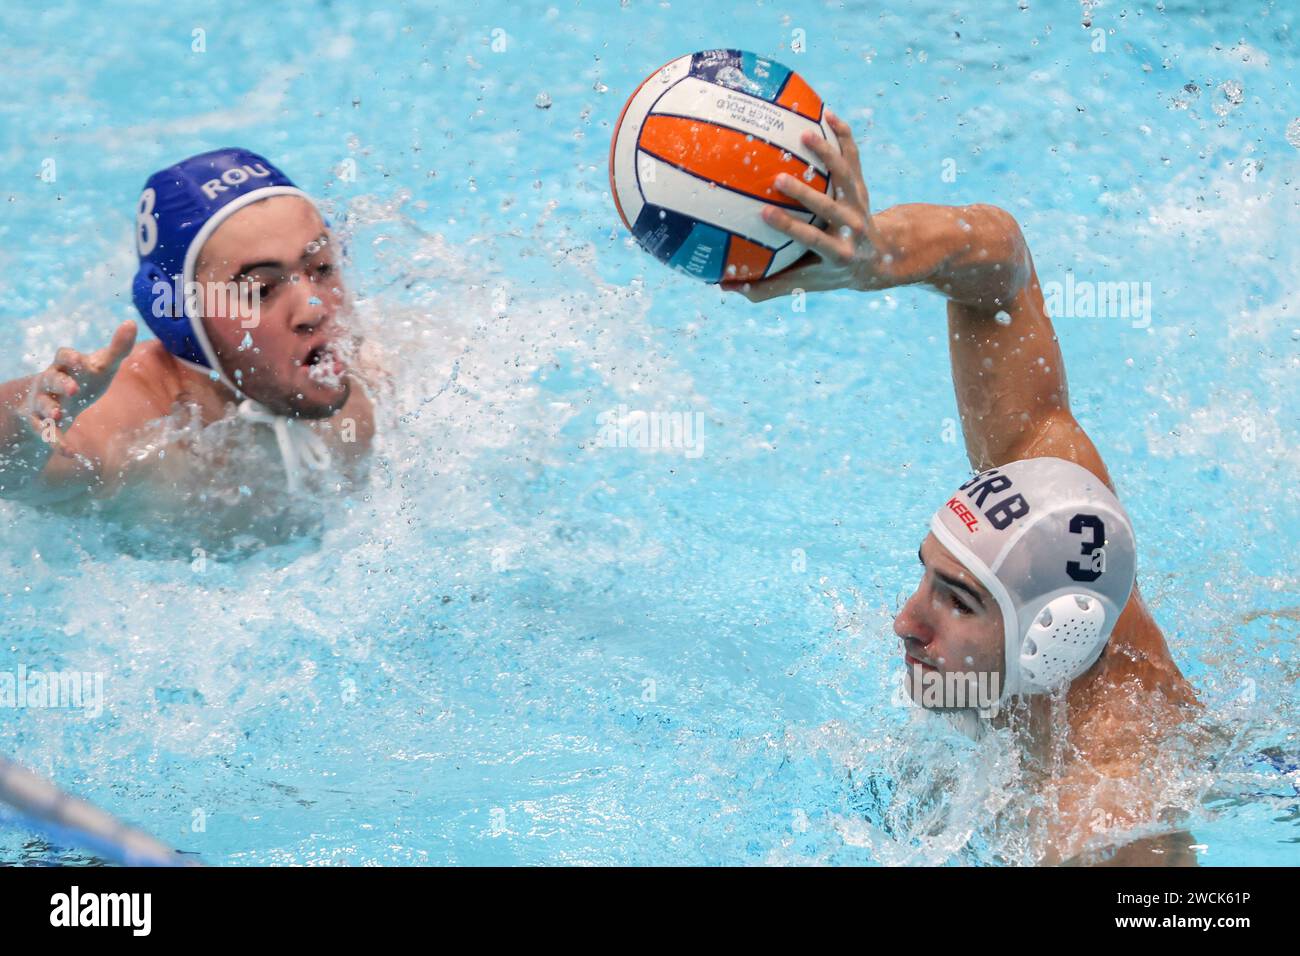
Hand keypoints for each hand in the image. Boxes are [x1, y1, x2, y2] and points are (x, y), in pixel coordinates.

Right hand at [23, 320, 136, 438]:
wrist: (54, 400)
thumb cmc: (83, 378)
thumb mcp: (100, 365)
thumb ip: (117, 348)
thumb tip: (131, 323)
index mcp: (65, 365)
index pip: (63, 356)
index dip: (71, 358)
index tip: (82, 361)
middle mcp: (50, 381)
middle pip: (50, 378)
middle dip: (61, 383)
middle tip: (74, 389)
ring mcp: (42, 401)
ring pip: (41, 404)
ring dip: (49, 409)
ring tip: (58, 415)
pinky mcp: (39, 421)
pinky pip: (44, 432)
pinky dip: (55, 441)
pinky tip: (69, 453)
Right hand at [721, 111, 897, 301]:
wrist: (877, 256)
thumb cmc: (829, 270)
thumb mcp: (802, 282)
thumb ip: (766, 286)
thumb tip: (723, 287)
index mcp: (837, 252)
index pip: (812, 240)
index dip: (790, 227)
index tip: (765, 213)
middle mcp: (852, 227)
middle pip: (830, 207)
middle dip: (806, 193)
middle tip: (778, 179)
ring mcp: (859, 203)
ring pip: (846, 176)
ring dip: (828, 154)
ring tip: (805, 134)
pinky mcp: (861, 185)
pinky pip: (854, 156)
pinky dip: (844, 135)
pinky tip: (827, 114)